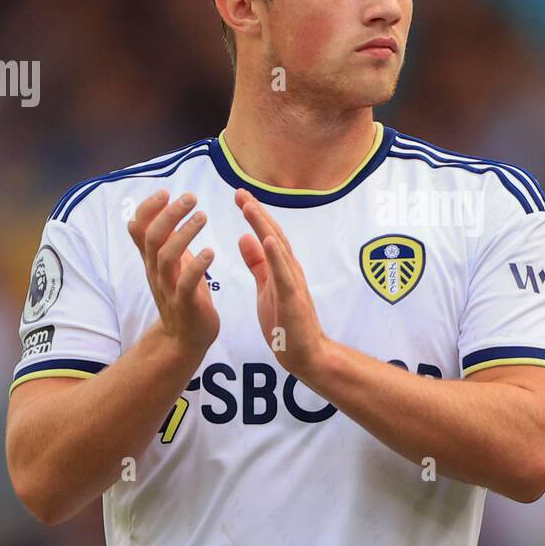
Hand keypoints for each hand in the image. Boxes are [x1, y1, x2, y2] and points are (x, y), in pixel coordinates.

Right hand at [127, 189, 219, 353]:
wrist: (184, 338)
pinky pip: (186, 284)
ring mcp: (169, 288)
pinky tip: (211, 251)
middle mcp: (156, 271)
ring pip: (167, 258)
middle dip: (169, 215)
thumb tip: (154, 210)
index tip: (165, 192)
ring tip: (203, 216)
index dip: (148, 209)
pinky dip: (197, 266)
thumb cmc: (182, 295)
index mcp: (153, 260)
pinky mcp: (185, 304)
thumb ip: (162, 240)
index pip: (139, 229)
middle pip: (153, 238)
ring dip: (184, 234)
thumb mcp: (169, 264)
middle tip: (191, 197)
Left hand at [235, 188, 329, 378]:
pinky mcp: (292, 298)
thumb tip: (245, 238)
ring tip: (249, 206)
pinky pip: (283, 273)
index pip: (267, 235)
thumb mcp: (265, 288)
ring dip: (263, 225)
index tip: (239, 195)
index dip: (254, 215)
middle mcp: (290, 269)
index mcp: (281, 267)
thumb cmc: (286, 323)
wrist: (305, 355)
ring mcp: (293, 282)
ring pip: (278, 248)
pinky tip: (265, 238)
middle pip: (273, 234)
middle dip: (256, 212)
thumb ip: (257, 263)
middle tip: (240, 191)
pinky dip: (275, 254)